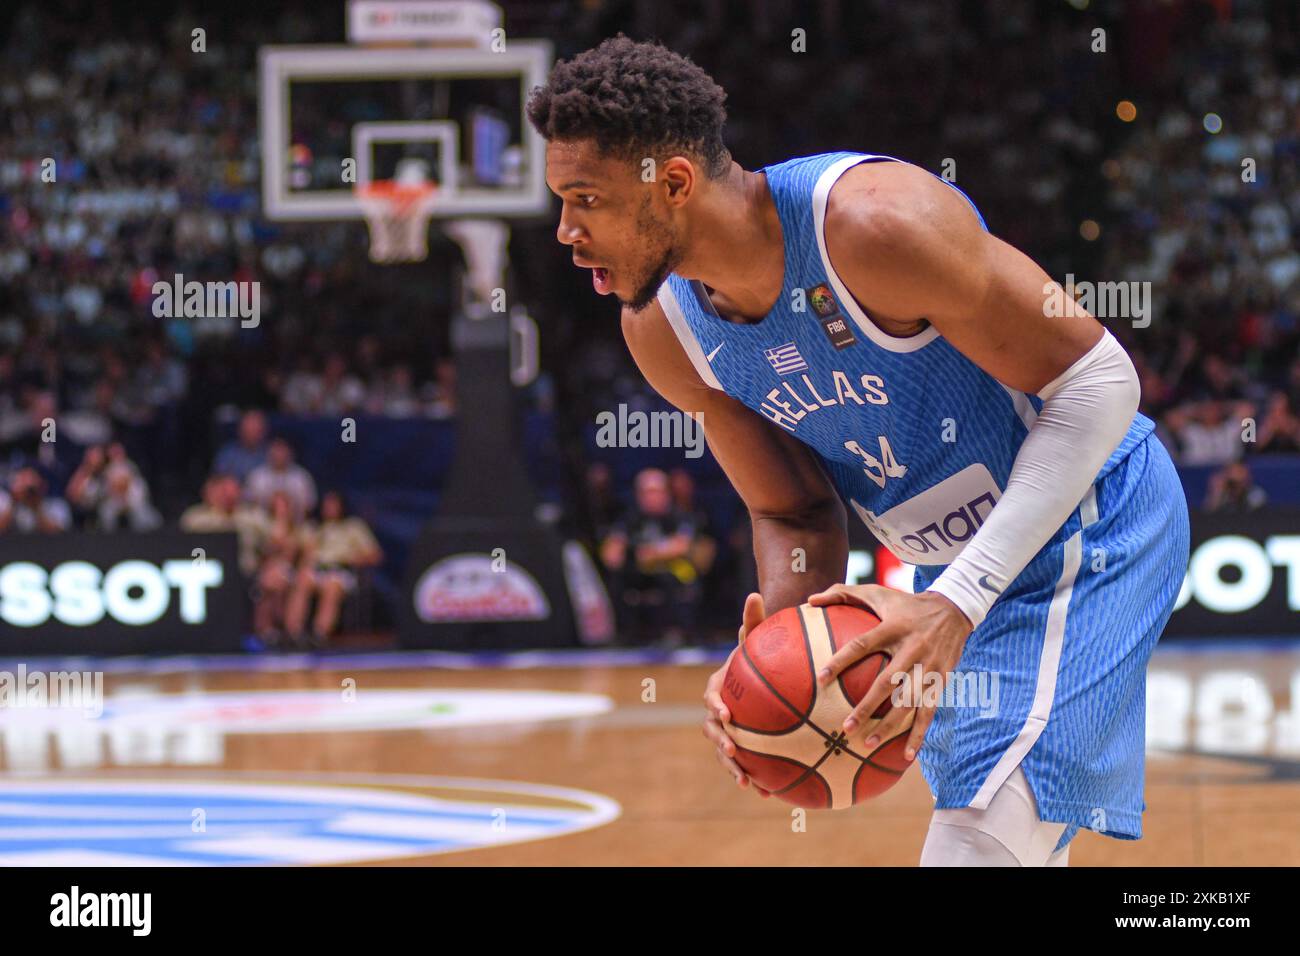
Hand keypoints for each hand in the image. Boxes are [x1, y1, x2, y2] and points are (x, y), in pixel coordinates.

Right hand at [701, 592, 770, 796]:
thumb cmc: (758, 654)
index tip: (728, 714)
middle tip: (735, 752)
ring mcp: (729, 732)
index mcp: (718, 688)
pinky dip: (755, 778)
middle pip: (713, 731)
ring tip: (749, 782)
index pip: (711, 698)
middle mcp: (719, 712)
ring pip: (725, 753)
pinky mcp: (742, 747)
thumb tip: (754, 593)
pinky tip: (770, 794)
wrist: (762, 674)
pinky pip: (745, 765)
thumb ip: (753, 620)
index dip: (716, 707)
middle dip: (722, 744)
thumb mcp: (755, 637)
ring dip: (734, 769)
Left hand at [808, 583, 973, 763]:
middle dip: (867, 707)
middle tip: (846, 727)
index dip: (842, 661)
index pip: (862, 645)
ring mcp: (928, 667)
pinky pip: (929, 711)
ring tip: (867, 744)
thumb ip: (843, 593)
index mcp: (892, 628)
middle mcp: (911, 648)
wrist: (954, 609)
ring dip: (889, 726)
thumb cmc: (906, 604)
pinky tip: (906, 756)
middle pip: (887, 682)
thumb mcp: (878, 592)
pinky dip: (918, 734)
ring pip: (908, 702)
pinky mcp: (941, 680)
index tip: (821, 678)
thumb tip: (809, 599)